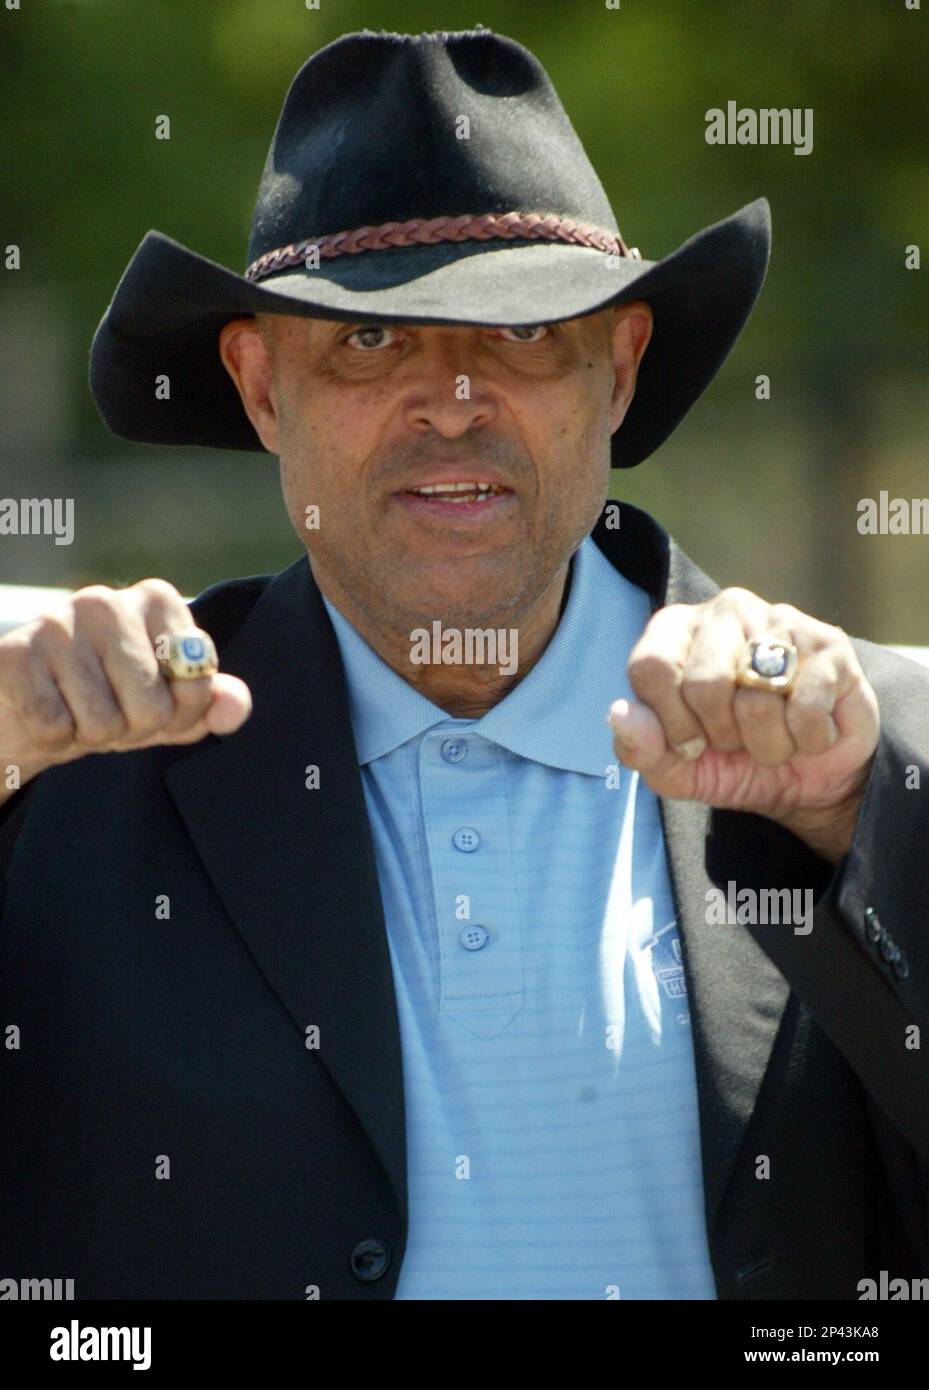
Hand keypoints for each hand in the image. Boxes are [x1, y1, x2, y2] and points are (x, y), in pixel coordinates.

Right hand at [0, 578, 251, 802]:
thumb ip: (212, 702)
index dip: (181, 713)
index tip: (156, 701)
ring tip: (77, 709)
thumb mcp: (172, 704)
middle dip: (134, 728)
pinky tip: (48, 713)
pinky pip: (54, 726)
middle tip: (111, 710)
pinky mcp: (15, 653)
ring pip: (101, 722)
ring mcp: (57, 622)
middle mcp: (107, 600)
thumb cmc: (112, 698)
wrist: (31, 706)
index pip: (198, 683)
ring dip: (90, 734)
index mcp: (158, 601)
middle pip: (151, 707)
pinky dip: (53, 737)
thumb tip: (235, 706)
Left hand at [607, 588, 879, 863]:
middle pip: (704, 685)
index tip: (690, 741)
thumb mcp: (677, 768)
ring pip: (757, 700)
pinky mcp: (829, 644)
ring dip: (767, 745)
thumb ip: (640, 746)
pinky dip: (806, 741)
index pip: (651, 668)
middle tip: (738, 739)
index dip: (670, 723)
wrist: (810, 777)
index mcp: (675, 629)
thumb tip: (619, 714)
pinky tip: (808, 732)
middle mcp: (726, 611)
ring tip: (775, 735)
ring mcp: (780, 620)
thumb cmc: (734, 760)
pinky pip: (805, 708)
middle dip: (722, 735)